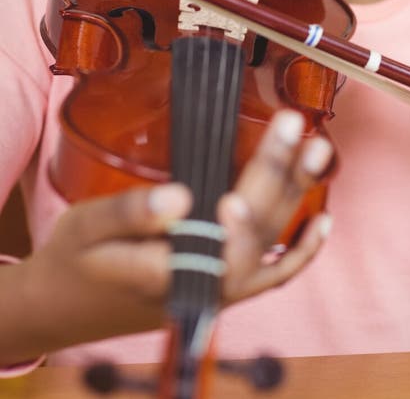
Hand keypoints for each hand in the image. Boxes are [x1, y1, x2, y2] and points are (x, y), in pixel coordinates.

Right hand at [0, 110, 332, 363]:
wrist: (66, 305)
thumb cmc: (76, 260)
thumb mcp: (87, 227)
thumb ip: (130, 213)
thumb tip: (180, 198)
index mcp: (170, 274)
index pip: (226, 232)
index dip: (256, 190)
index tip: (277, 141)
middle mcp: (205, 289)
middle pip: (255, 229)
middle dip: (279, 171)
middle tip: (296, 123)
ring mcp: (219, 292)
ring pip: (270, 244)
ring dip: (297, 196)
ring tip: (319, 150)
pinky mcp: (224, 288)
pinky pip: (272, 276)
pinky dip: (301, 253)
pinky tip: (323, 221)